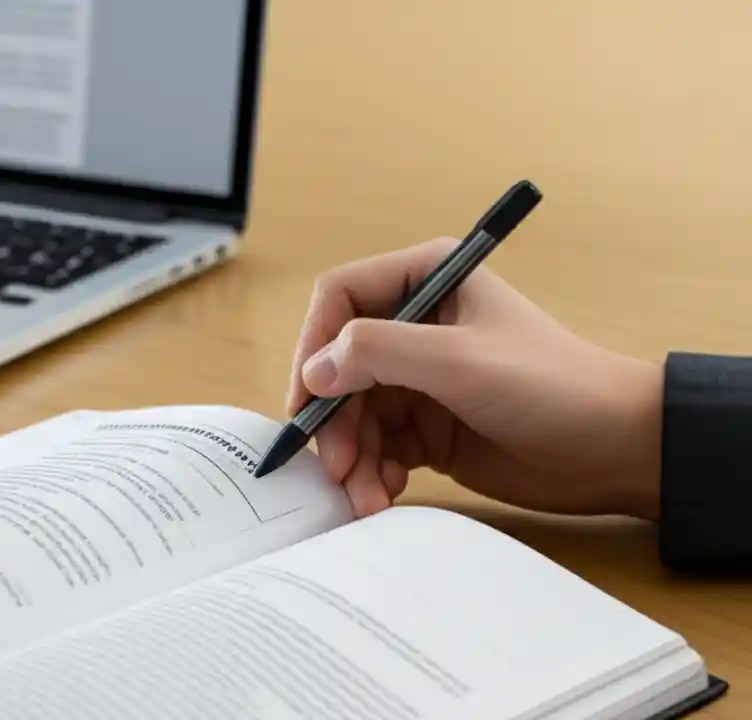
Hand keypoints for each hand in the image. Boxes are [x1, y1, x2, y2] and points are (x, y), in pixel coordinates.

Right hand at [288, 238, 662, 519]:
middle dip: (335, 419)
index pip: (341, 297)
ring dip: (352, 455)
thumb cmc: (553, 386)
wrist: (617, 450)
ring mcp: (421, 377)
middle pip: (339, 365)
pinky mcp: (428, 425)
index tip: (308, 398)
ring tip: (365, 495)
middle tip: (338, 465)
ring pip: (354, 412)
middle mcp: (417, 324)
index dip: (314, 345)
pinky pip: (377, 446)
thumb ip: (380, 353)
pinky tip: (386, 493)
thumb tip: (314, 370)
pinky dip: (373, 471)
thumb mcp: (459, 361)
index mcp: (428, 280)